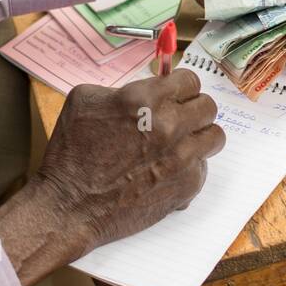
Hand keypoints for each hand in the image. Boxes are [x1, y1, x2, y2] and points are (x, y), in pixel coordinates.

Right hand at [0, 70, 223, 285]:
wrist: (70, 206)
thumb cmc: (72, 153)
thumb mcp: (85, 101)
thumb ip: (124, 88)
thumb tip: (150, 88)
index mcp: (145, 100)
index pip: (189, 80)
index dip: (181, 87)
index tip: (175, 95)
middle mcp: (170, 126)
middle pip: (208, 106)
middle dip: (193, 109)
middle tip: (178, 119)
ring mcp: (182, 157)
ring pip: (215, 136)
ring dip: (199, 137)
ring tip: (180, 144)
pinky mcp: (188, 185)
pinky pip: (203, 167)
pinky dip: (188, 167)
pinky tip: (165, 171)